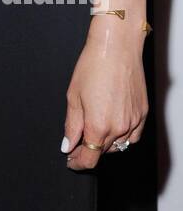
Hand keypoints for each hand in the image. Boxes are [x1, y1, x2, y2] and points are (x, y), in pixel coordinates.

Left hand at [62, 36, 148, 169]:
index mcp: (98, 126)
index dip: (77, 162)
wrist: (116, 48)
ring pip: (119, 145)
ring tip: (93, 130)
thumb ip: (71, 126)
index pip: (89, 158)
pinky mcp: (142, 113)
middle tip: (77, 142)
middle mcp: (119, 127)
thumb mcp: (73, 97)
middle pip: (102, 151)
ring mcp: (133, 121)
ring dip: (105, 144)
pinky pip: (133, 136)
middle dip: (88, 150)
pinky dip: (122, 137)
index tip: (71, 160)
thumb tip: (68, 146)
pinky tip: (112, 127)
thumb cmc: (93, 66)